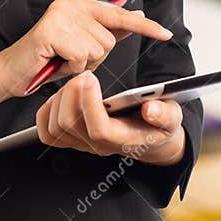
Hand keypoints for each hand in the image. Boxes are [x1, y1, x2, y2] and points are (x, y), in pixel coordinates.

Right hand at [0, 0, 172, 99]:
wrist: (12, 72)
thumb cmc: (49, 60)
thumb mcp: (85, 45)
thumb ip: (110, 30)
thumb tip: (138, 16)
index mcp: (81, 3)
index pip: (121, 14)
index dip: (145, 27)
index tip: (166, 34)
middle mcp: (71, 3)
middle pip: (110, 40)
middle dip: (94, 58)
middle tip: (70, 58)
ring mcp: (60, 15)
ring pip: (98, 50)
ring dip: (82, 64)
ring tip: (61, 60)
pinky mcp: (50, 31)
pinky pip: (82, 57)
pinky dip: (71, 68)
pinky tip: (55, 63)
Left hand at [36, 71, 185, 165]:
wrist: (151, 139)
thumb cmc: (160, 125)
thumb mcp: (173, 117)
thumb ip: (165, 114)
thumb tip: (151, 109)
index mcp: (125, 140)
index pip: (99, 129)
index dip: (90, 103)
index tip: (91, 78)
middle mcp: (100, 146)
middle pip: (71, 125)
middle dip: (72, 94)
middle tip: (84, 74)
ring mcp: (84, 145)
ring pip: (56, 127)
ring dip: (60, 99)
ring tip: (77, 82)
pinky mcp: (73, 140)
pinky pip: (48, 132)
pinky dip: (47, 111)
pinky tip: (61, 95)